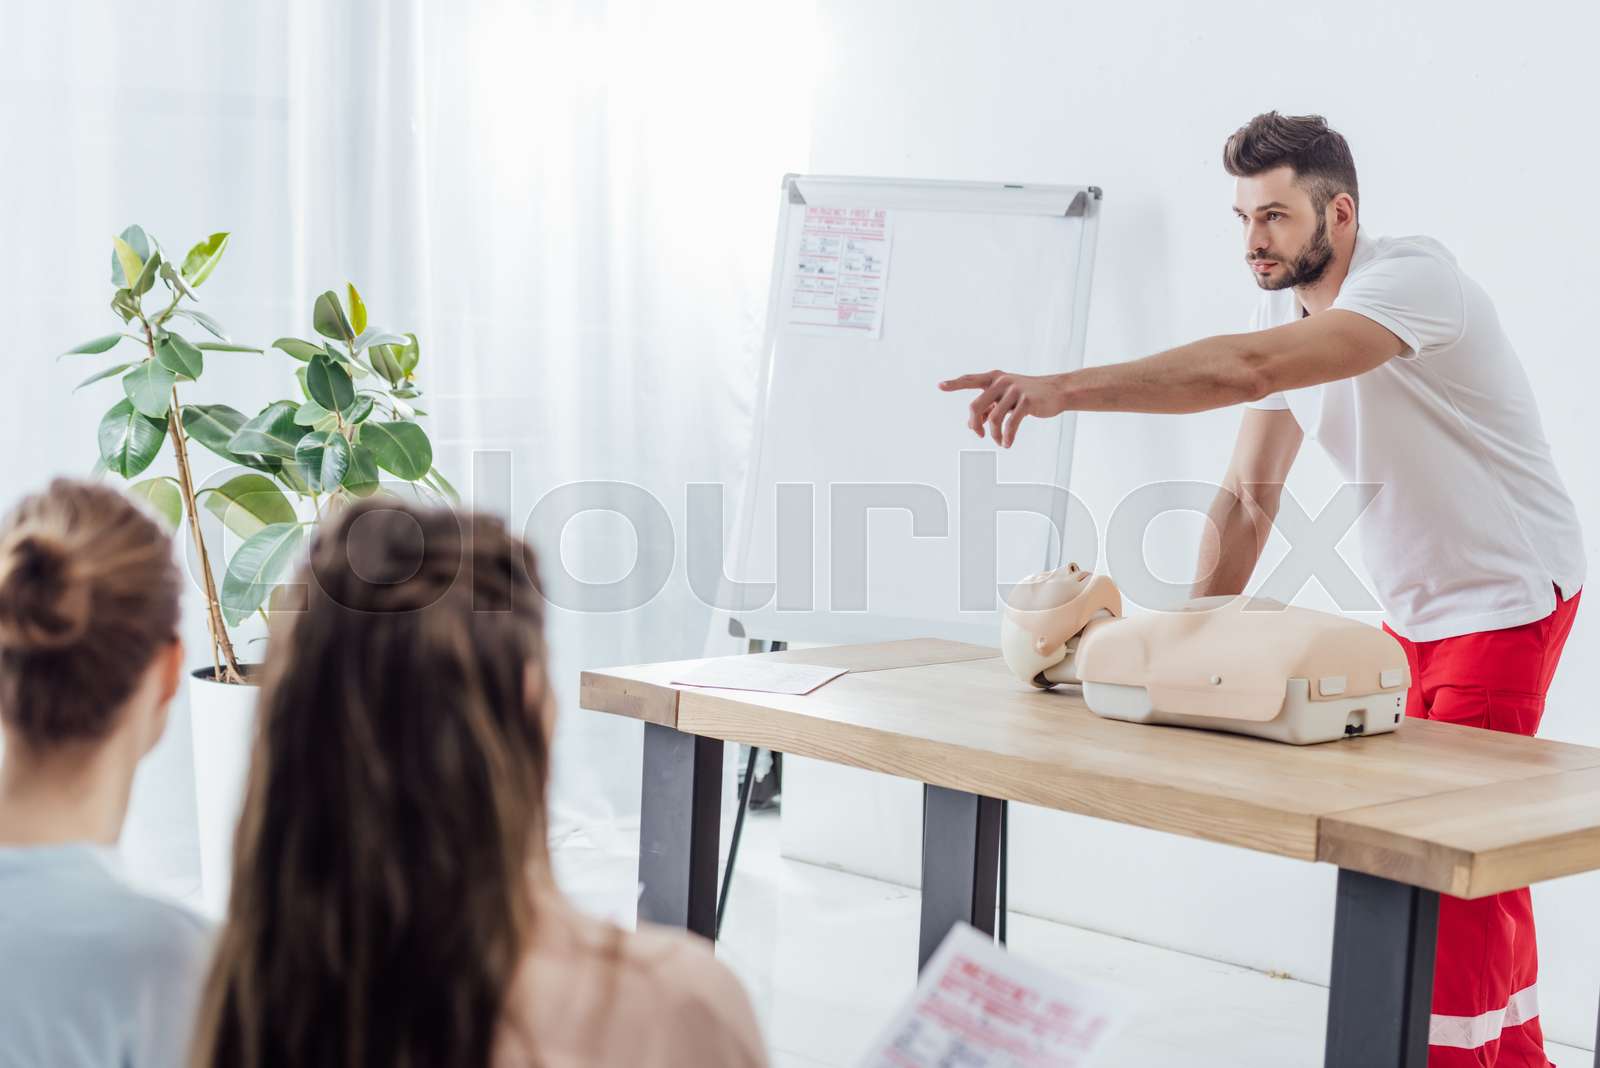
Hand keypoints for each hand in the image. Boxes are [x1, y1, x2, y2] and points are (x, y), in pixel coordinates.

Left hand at [938, 370, 1067, 447]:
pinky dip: (1006, 437)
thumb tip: (971, 425)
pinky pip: (1010, 424)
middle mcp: (1001, 381)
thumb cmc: (1026, 395)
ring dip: (994, 435)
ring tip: (999, 441)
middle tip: (981, 436)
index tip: (939, 386)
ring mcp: (1014, 390)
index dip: (955, 384)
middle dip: (975, 425)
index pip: (970, 380)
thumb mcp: (1005, 399)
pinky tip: (1007, 444)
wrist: (1056, 391)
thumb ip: (988, 408)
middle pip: (975, 406)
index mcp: (993, 378)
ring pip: (993, 419)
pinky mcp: (1026, 401)